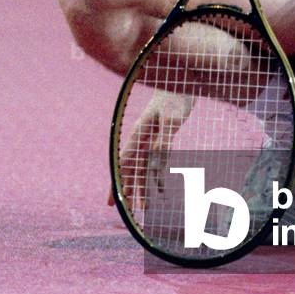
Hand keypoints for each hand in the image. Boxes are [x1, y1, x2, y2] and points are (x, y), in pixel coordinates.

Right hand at [108, 91, 192, 209]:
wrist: (182, 83)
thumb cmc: (176, 98)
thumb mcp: (172, 118)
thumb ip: (165, 138)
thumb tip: (157, 159)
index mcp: (139, 133)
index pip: (124, 163)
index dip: (116, 182)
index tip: (112, 201)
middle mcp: (142, 139)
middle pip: (133, 169)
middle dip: (130, 190)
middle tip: (130, 210)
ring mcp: (152, 140)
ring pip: (145, 168)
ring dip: (145, 187)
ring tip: (145, 207)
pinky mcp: (162, 139)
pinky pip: (158, 163)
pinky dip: (158, 177)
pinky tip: (162, 191)